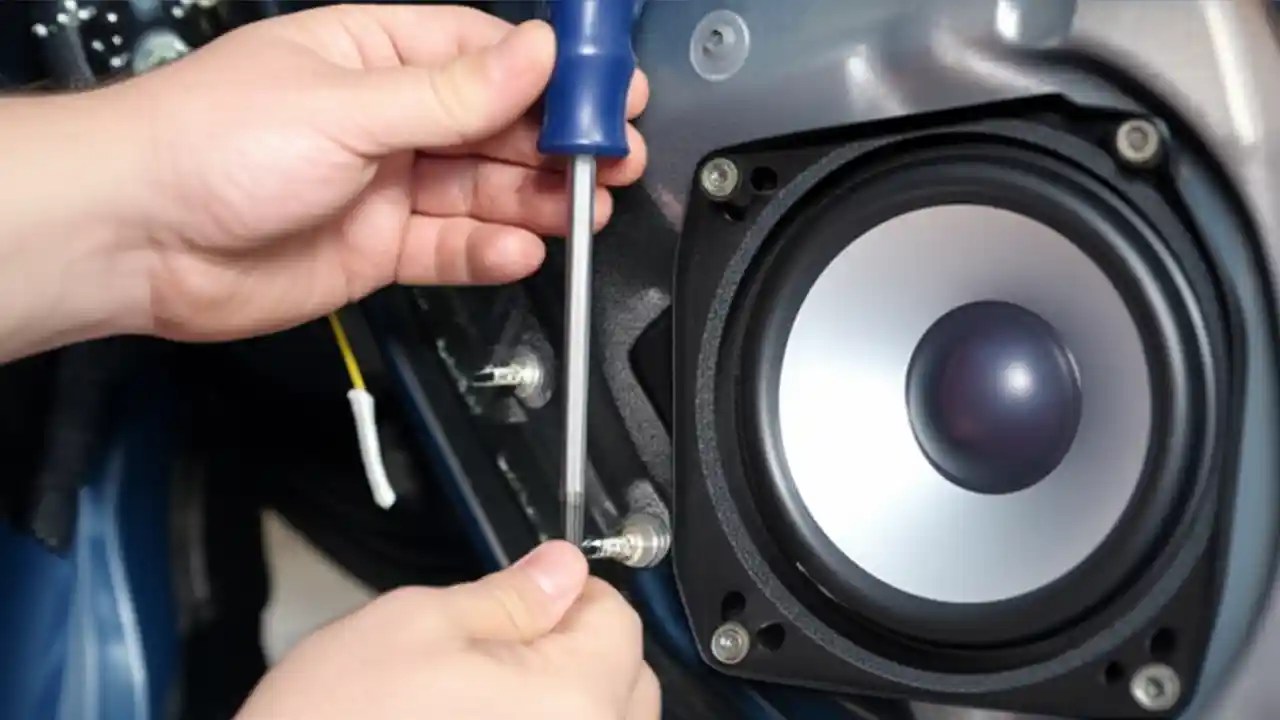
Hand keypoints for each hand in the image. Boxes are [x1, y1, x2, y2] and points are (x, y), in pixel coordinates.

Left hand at [103, 5, 647, 340]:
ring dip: (535, 200)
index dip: (553, 72)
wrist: (134, 240)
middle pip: (496, 126)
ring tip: (585, 208)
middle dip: (557, 143)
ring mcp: (385, 186)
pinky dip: (488, 252)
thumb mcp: (344, 107)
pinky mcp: (377, 249)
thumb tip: (532, 55)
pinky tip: (519, 250)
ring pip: (481, 190)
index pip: (486, 53)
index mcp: (377, 55)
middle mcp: (388, 119)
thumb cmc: (206, 145)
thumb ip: (448, 94)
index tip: (608, 90)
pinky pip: (450, 249)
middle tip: (612, 160)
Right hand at [236, 541, 658, 719]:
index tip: (534, 592)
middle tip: (504, 642)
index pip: (618, 620)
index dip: (571, 592)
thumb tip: (562, 569)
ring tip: (485, 697)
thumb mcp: (417, 625)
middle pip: (626, 681)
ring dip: (566, 701)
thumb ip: (508, 596)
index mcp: (571, 700)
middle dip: (579, 649)